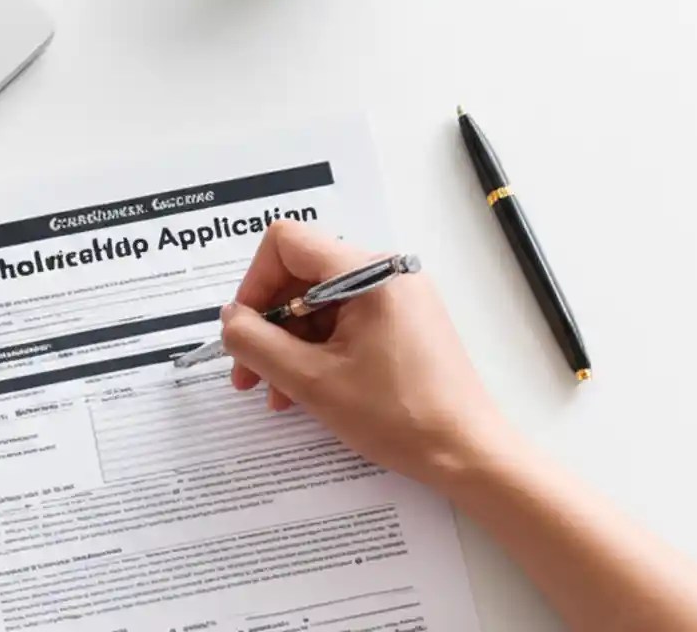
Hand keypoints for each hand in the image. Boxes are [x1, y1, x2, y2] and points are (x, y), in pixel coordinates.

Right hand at [220, 220, 517, 488]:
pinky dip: (319, 349)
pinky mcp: (405, 321)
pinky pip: (346, 321)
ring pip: (320, 303)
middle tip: (248, 373)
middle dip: (268, 324)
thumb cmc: (398, 417)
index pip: (286, 243)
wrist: (467, 452)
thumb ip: (257, 343)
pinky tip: (305, 390)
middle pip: (301, 274)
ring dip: (290, 344)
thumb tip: (229, 319)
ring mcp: (399, 297)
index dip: (254, 283)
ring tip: (276, 393)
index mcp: (368, 274)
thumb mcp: (311, 381)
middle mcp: (386, 273)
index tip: (244, 331)